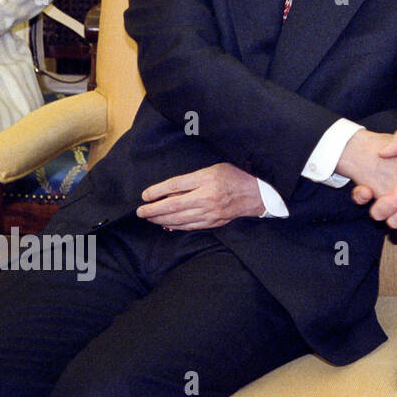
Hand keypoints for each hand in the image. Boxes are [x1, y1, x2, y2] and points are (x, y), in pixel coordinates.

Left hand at [137, 162, 264, 229]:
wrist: (256, 194)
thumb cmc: (234, 177)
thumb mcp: (213, 169)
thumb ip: (192, 180)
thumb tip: (169, 194)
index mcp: (207, 179)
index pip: (175, 186)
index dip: (157, 191)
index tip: (144, 195)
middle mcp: (207, 197)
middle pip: (173, 205)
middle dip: (153, 210)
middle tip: (140, 211)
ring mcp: (210, 212)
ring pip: (178, 219)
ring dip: (160, 219)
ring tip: (149, 218)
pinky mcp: (213, 222)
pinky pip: (189, 226)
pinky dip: (175, 226)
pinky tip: (166, 225)